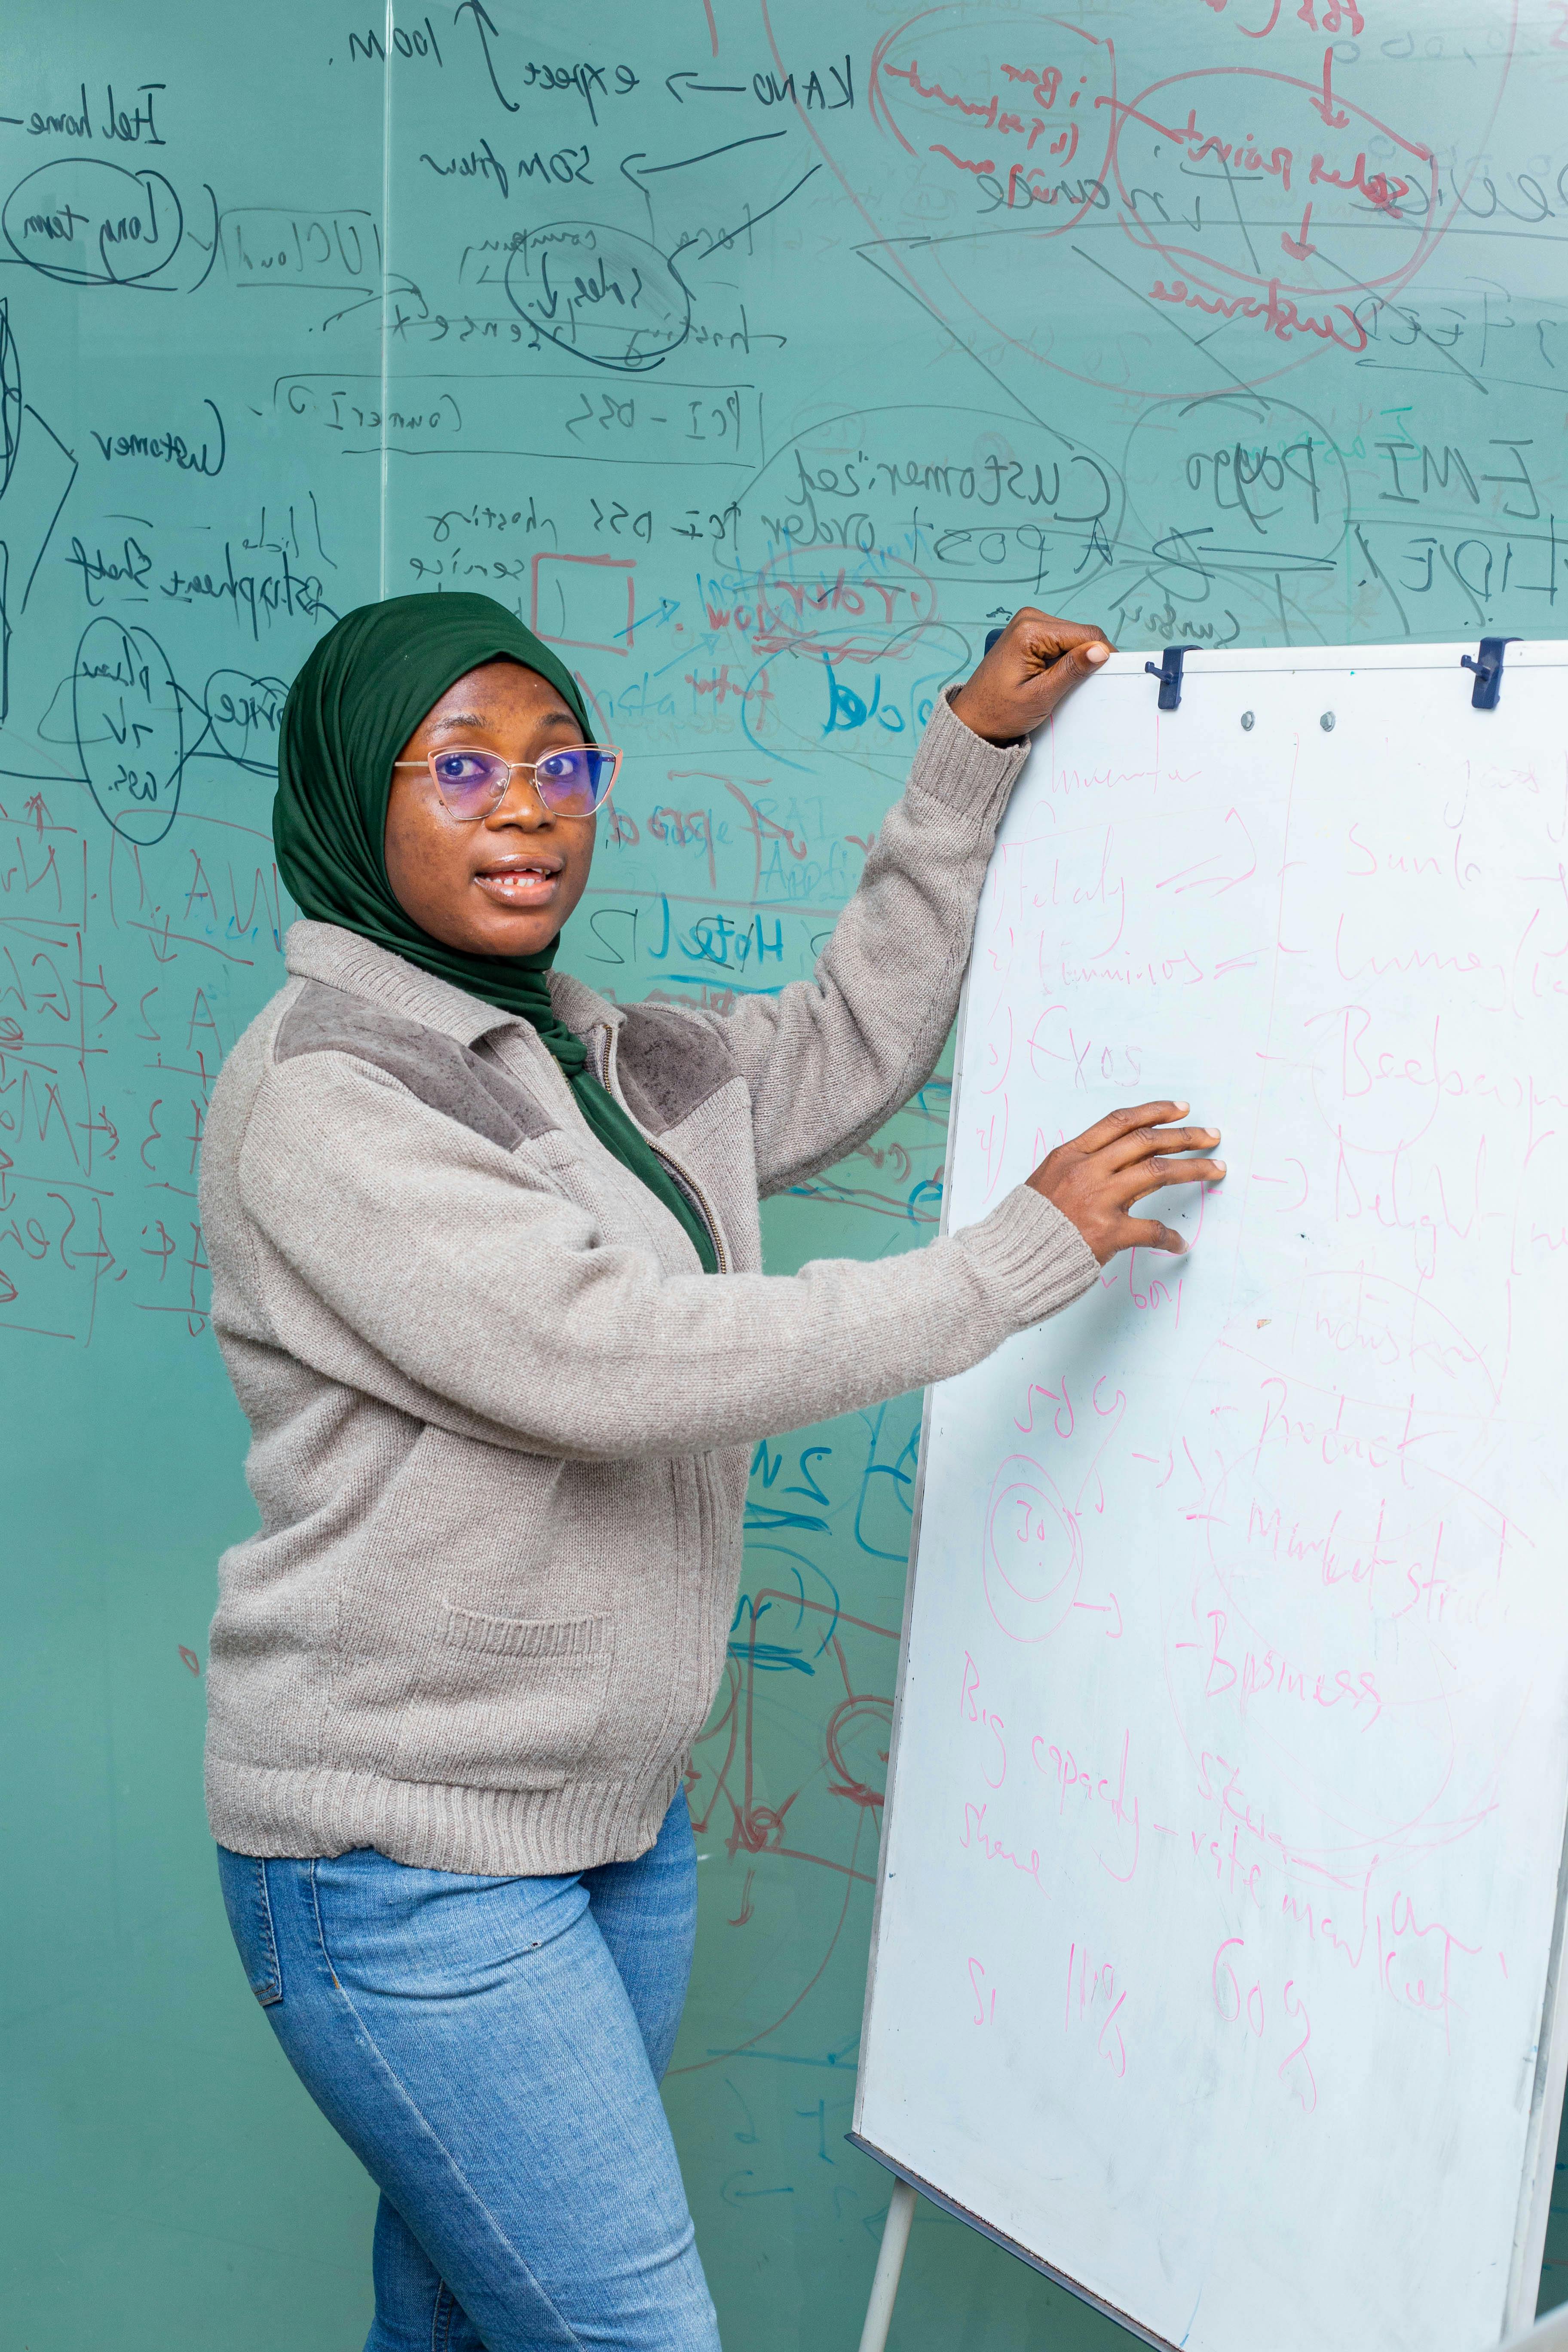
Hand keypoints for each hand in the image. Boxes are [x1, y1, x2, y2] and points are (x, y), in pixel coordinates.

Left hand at [949, 608, 1112, 744]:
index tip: (1111, 676)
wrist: (973, 720)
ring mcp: (1028, 624)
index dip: (1103, 655)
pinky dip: (1064, 660)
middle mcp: (1029, 619)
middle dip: (1087, 658)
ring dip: (1075, 660)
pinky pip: (1059, 642)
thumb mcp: (1040, 696)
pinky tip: (1053, 677)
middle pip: (1080, 634)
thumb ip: (1071, 670)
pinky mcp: (1028, 633)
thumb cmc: (999, 712)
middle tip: (1082, 687)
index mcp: (1030, 630)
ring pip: (1072, 638)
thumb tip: (1101, 651)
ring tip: (1061, 684)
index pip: (1085, 634)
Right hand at [1027, 1102, 1224, 1262]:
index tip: (1181, 1109)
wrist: (1006, 1262)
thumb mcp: (1046, 1184)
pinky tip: (1181, 1243)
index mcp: (1070, 1155)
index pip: (1120, 1122)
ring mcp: (1099, 1199)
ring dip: (1193, 1169)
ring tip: (1217, 1169)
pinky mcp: (1108, 1233)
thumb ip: (1079, 1170)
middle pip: (1146, 1141)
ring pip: (1158, 1171)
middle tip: (1212, 1136)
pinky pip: (1152, 1230)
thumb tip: (1112, 1166)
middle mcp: (1086, 1170)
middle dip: (1185, 1136)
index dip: (1155, 1112)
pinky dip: (1170, 1237)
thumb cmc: (1025, 1227)